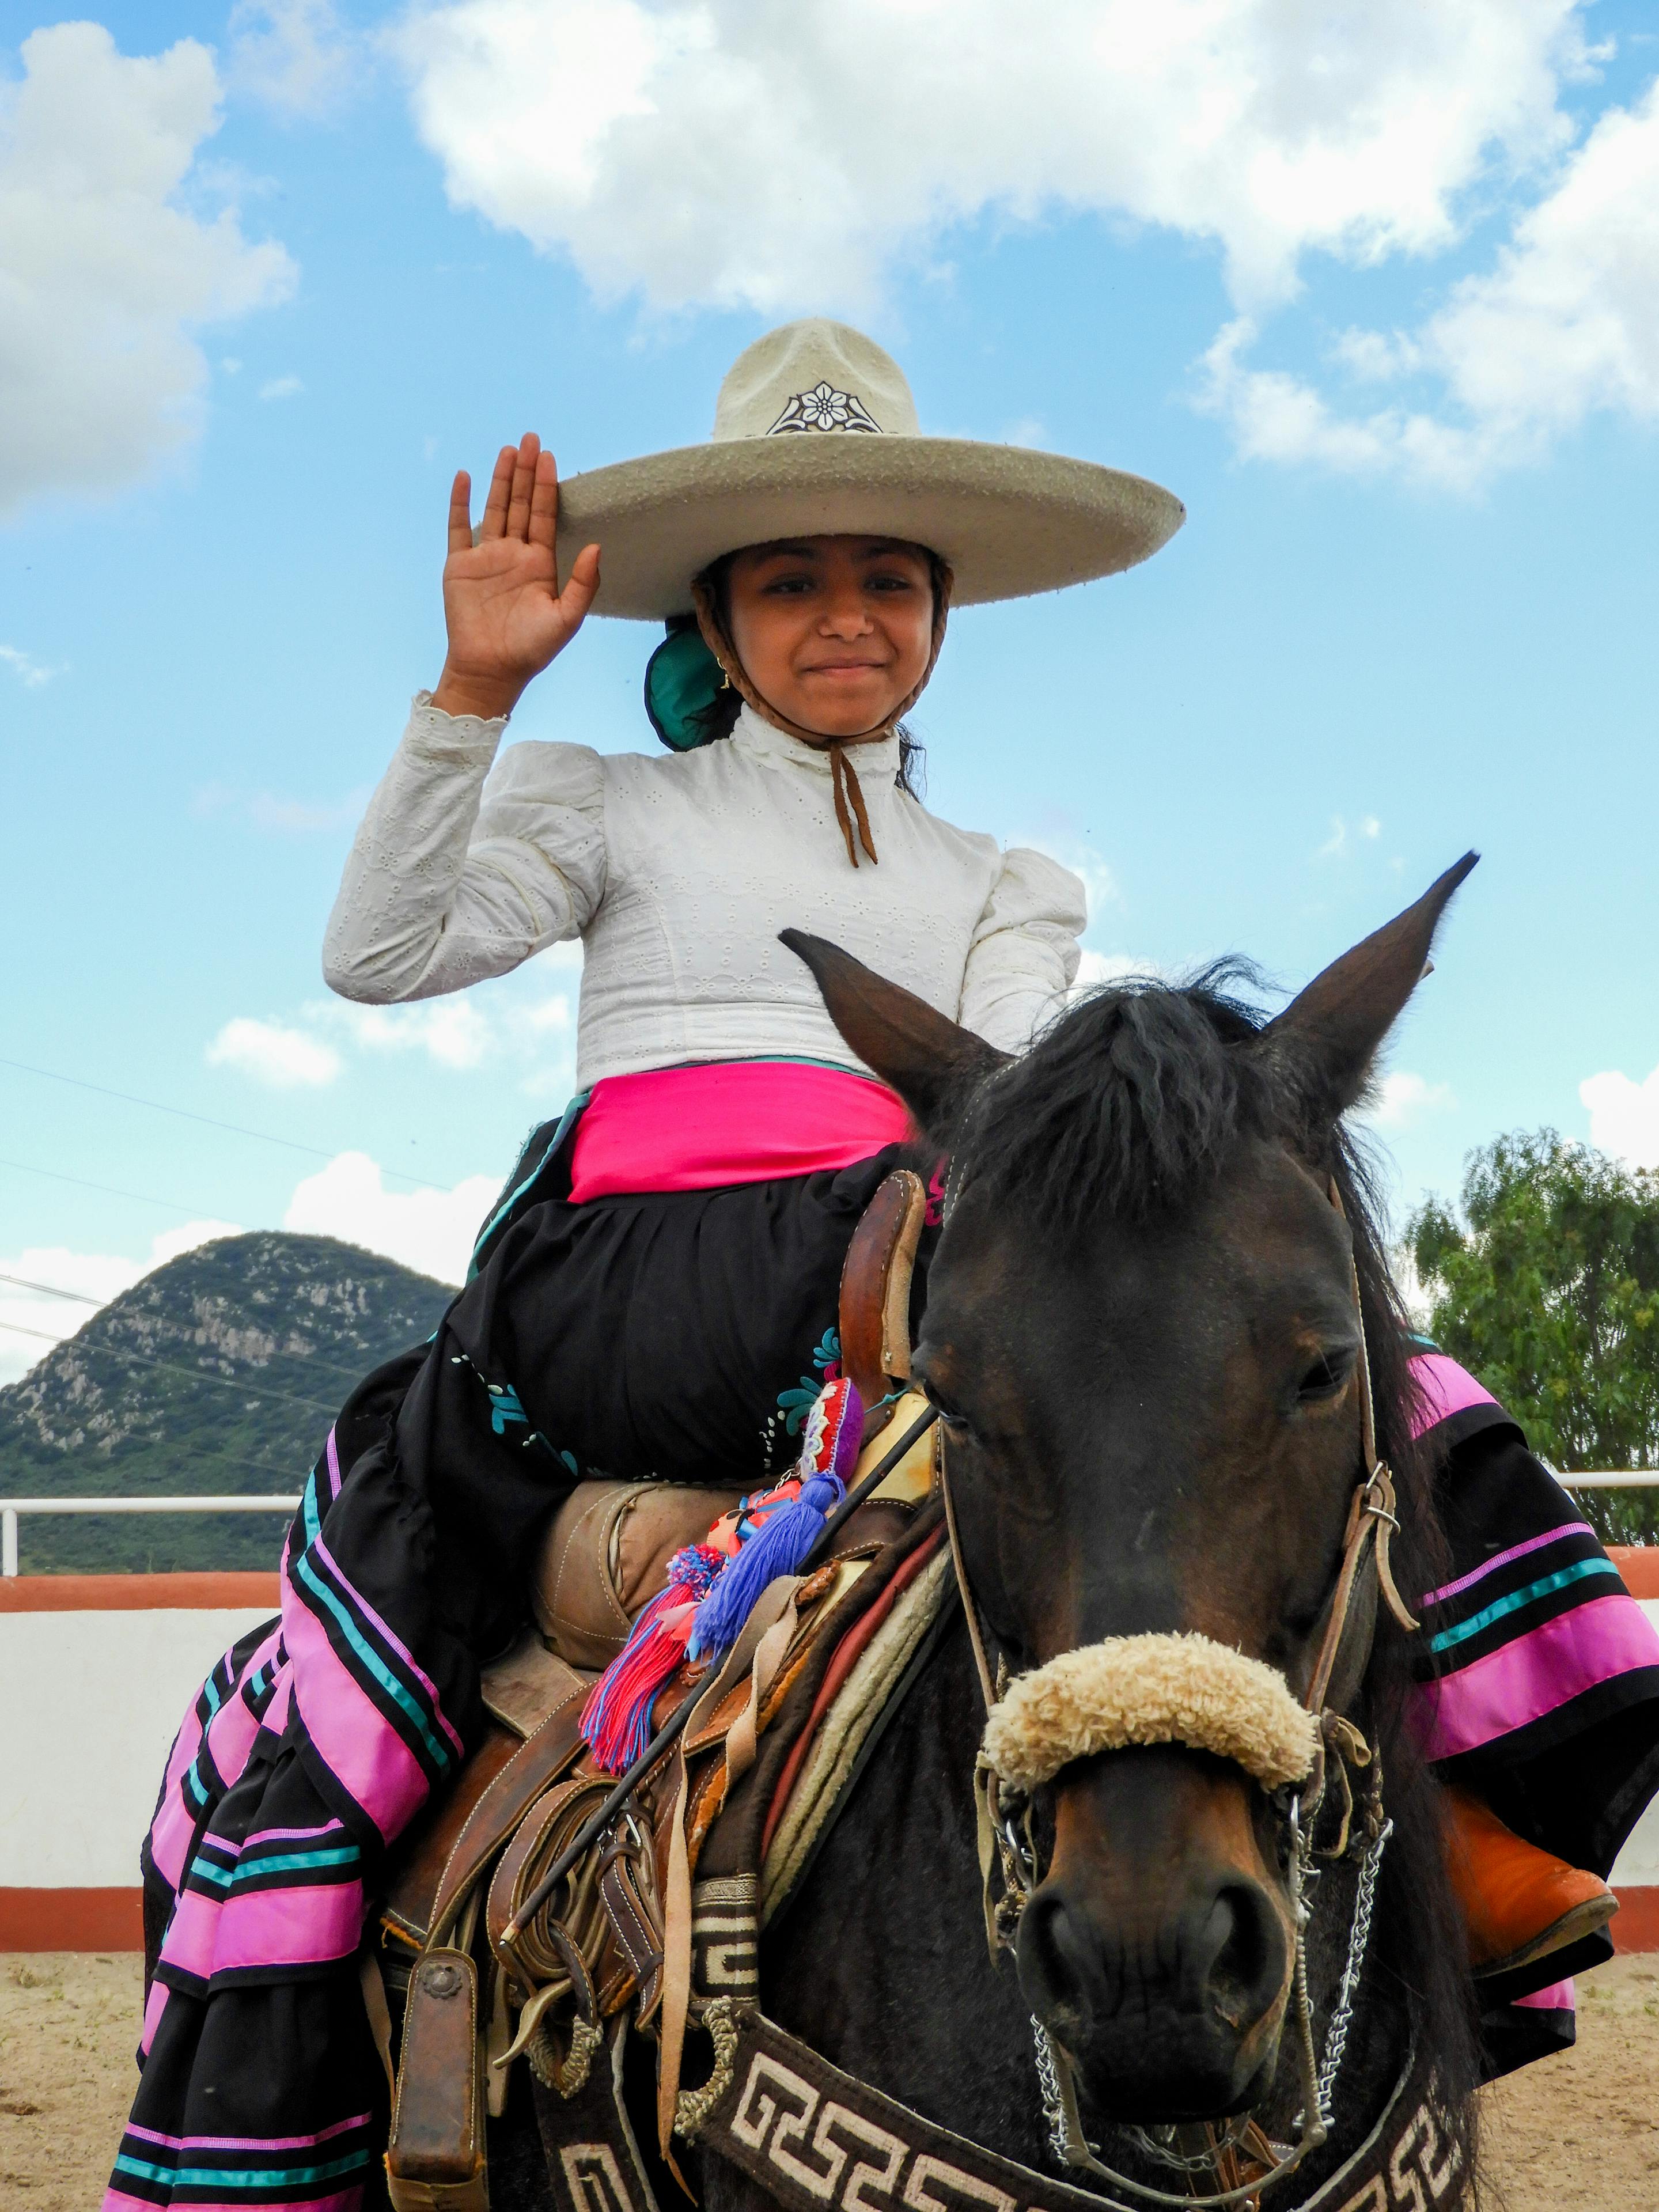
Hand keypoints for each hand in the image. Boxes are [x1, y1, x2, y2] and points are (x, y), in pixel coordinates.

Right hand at [431, 434, 599, 720]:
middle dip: (525, 472)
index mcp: (539, 563)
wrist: (491, 670)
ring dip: (500, 480)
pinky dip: (461, 504)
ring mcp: (486, 558)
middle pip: (520, 504)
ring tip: (507, 450)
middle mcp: (513, 555)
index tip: (549, 457)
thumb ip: (583, 583)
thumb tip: (596, 546)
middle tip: (530, 438)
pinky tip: (465, 478)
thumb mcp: (566, 618)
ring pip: (494, 509)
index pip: (543, 515)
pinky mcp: (460, 566)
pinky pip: (459, 528)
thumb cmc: (532, 650)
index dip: (546, 486)